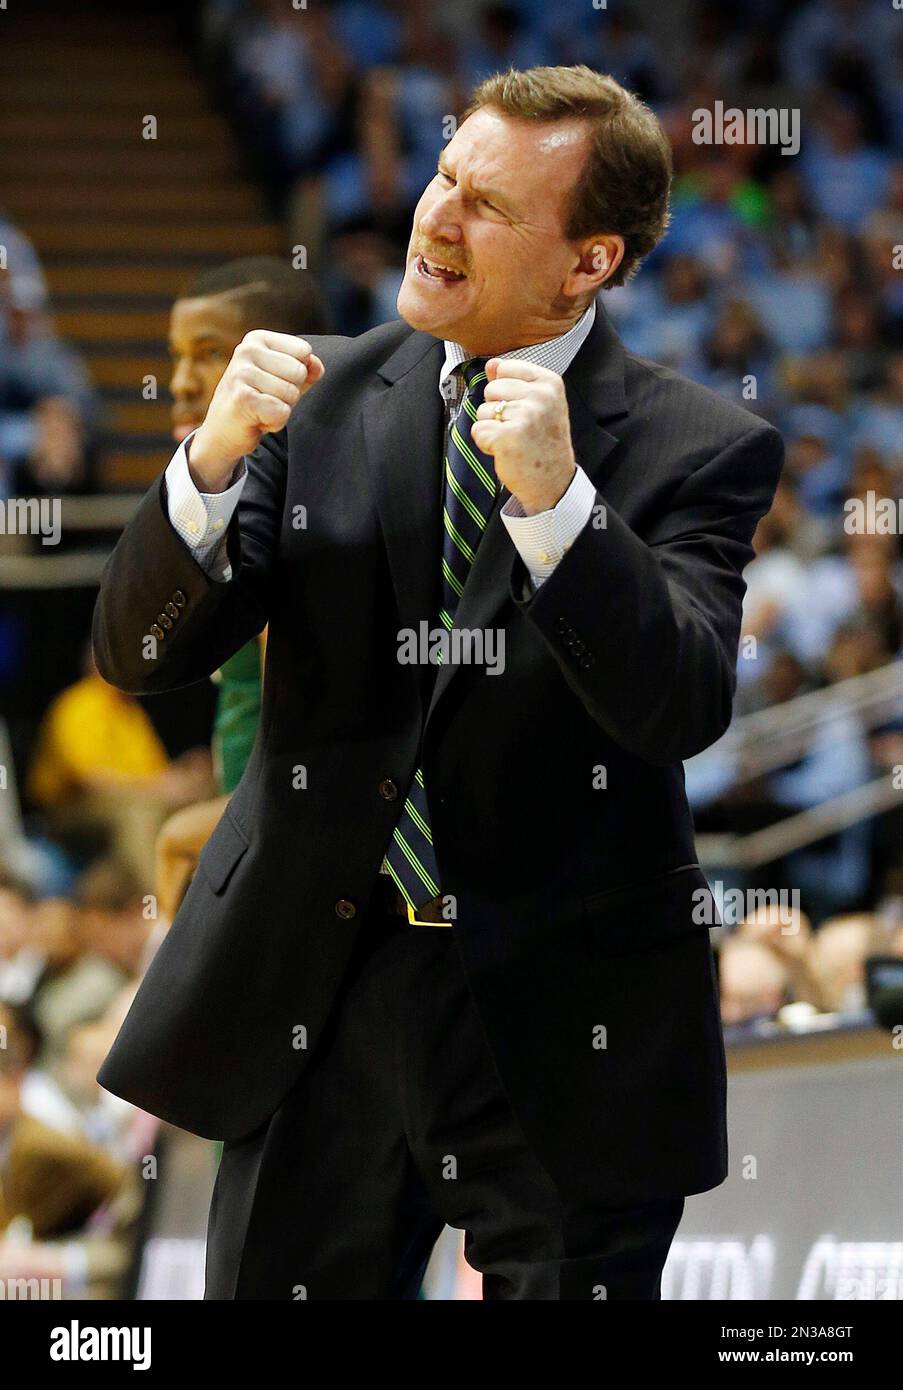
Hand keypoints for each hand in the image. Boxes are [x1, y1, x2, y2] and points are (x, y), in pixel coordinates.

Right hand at [189, 331, 325, 489]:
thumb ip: (306, 368)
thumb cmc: (257, 403)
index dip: (297, 375)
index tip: (273, 383)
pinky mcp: (242, 398)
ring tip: (260, 409)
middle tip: (266, 399)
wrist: (222, 433)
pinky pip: (282, 411)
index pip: (304, 351)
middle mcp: (246, 350)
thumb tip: (317, 365)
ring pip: (292, 393)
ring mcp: (241, 373)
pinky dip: (275, 423)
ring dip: (281, 409)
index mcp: (257, 339)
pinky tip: (256, 420)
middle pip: (299, 372)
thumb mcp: (283, 380)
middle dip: (290, 394)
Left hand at [470, 358, 575, 513]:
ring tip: (513, 440)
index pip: (504, 368)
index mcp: (550, 383)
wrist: (553, 481)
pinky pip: (478, 430)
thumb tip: (491, 364)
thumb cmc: (544, 442)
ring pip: (483, 410)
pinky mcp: (508, 436)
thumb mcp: (538, 404)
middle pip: (491, 388)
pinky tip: (506, 451)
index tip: (522, 409)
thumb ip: (514, 381)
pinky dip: (486, 444)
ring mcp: (526, 415)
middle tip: (517, 429)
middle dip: (496, 410)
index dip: (505, 391)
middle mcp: (541, 396)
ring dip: (492, 428)